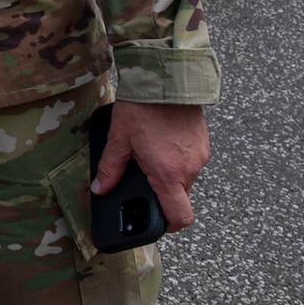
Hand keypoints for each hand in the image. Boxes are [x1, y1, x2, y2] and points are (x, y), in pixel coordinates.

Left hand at [93, 101, 209, 229]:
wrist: (167, 78)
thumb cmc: (142, 108)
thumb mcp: (118, 139)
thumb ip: (110, 169)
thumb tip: (100, 190)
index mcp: (168, 174)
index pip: (179, 217)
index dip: (167, 226)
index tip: (155, 223)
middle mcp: (189, 169)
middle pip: (179, 197)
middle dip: (161, 192)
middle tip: (141, 177)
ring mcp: (200, 156)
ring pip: (184, 178)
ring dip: (168, 174)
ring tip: (148, 154)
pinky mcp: (203, 143)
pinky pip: (190, 161)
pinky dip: (176, 159)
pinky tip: (160, 143)